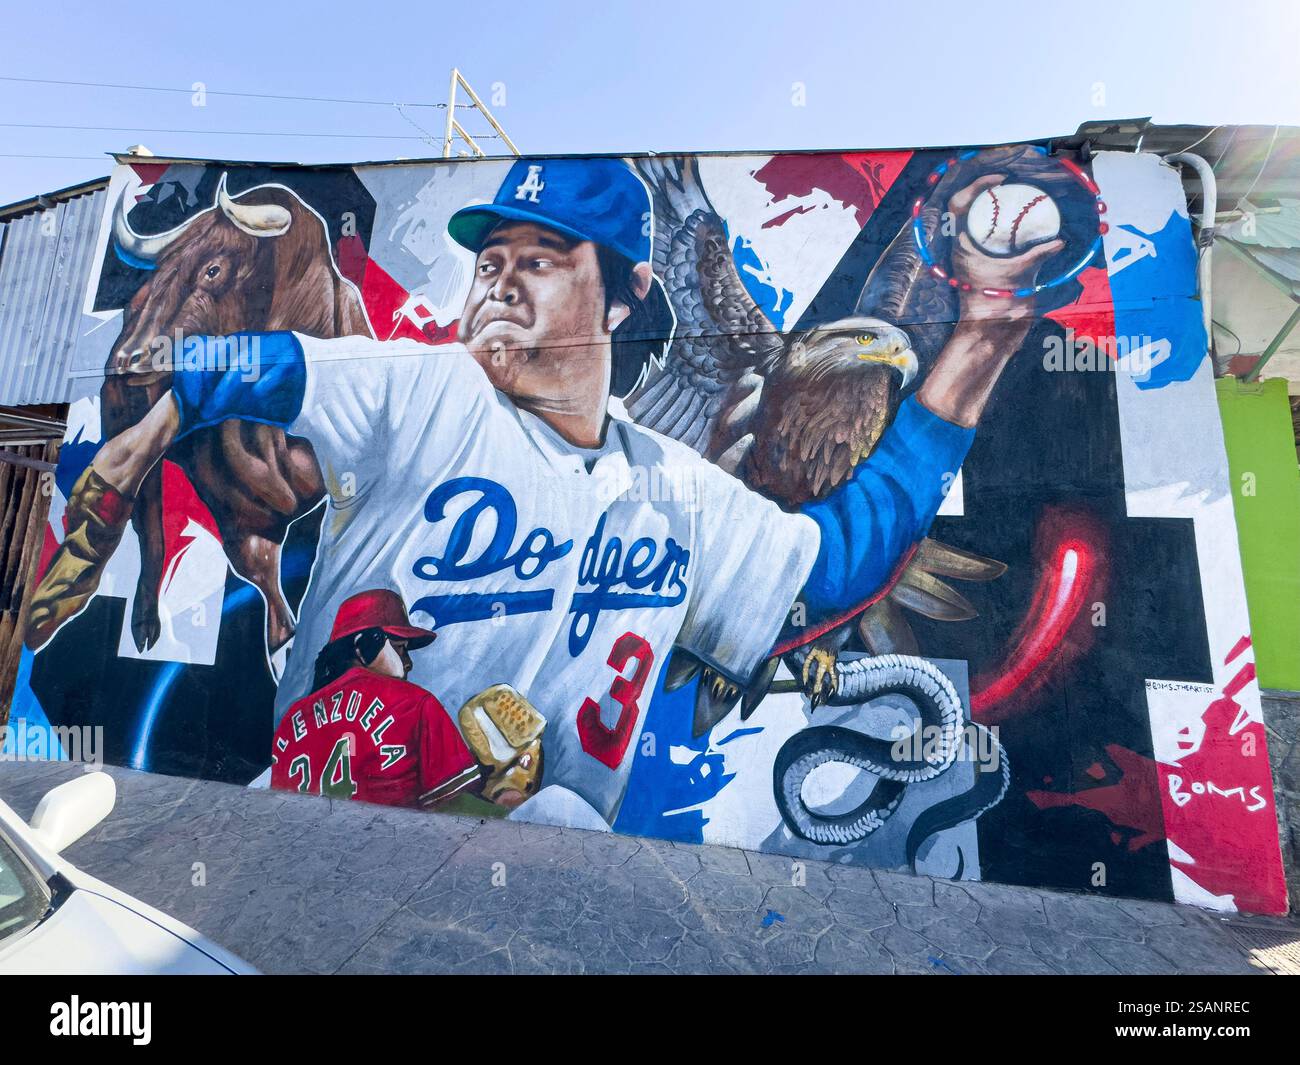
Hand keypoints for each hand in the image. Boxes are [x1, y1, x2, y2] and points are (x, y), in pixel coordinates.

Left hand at [946, 174, 1064, 324]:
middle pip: (967, 209)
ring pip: (977, 222)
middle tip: (1010, 185)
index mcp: (962, 246)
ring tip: (1016, 199)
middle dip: (986, 192)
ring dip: (993, 209)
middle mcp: (963, 248)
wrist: (992, 332)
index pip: (958, 205)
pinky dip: (1003, 227)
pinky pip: (990, 237)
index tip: (998, 180)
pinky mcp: (984, 264)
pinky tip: (1022, 223)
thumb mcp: (1021, 275)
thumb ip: (1038, 255)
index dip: (975, 186)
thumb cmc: (998, 306)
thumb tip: (1058, 241)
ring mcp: (972, 256)